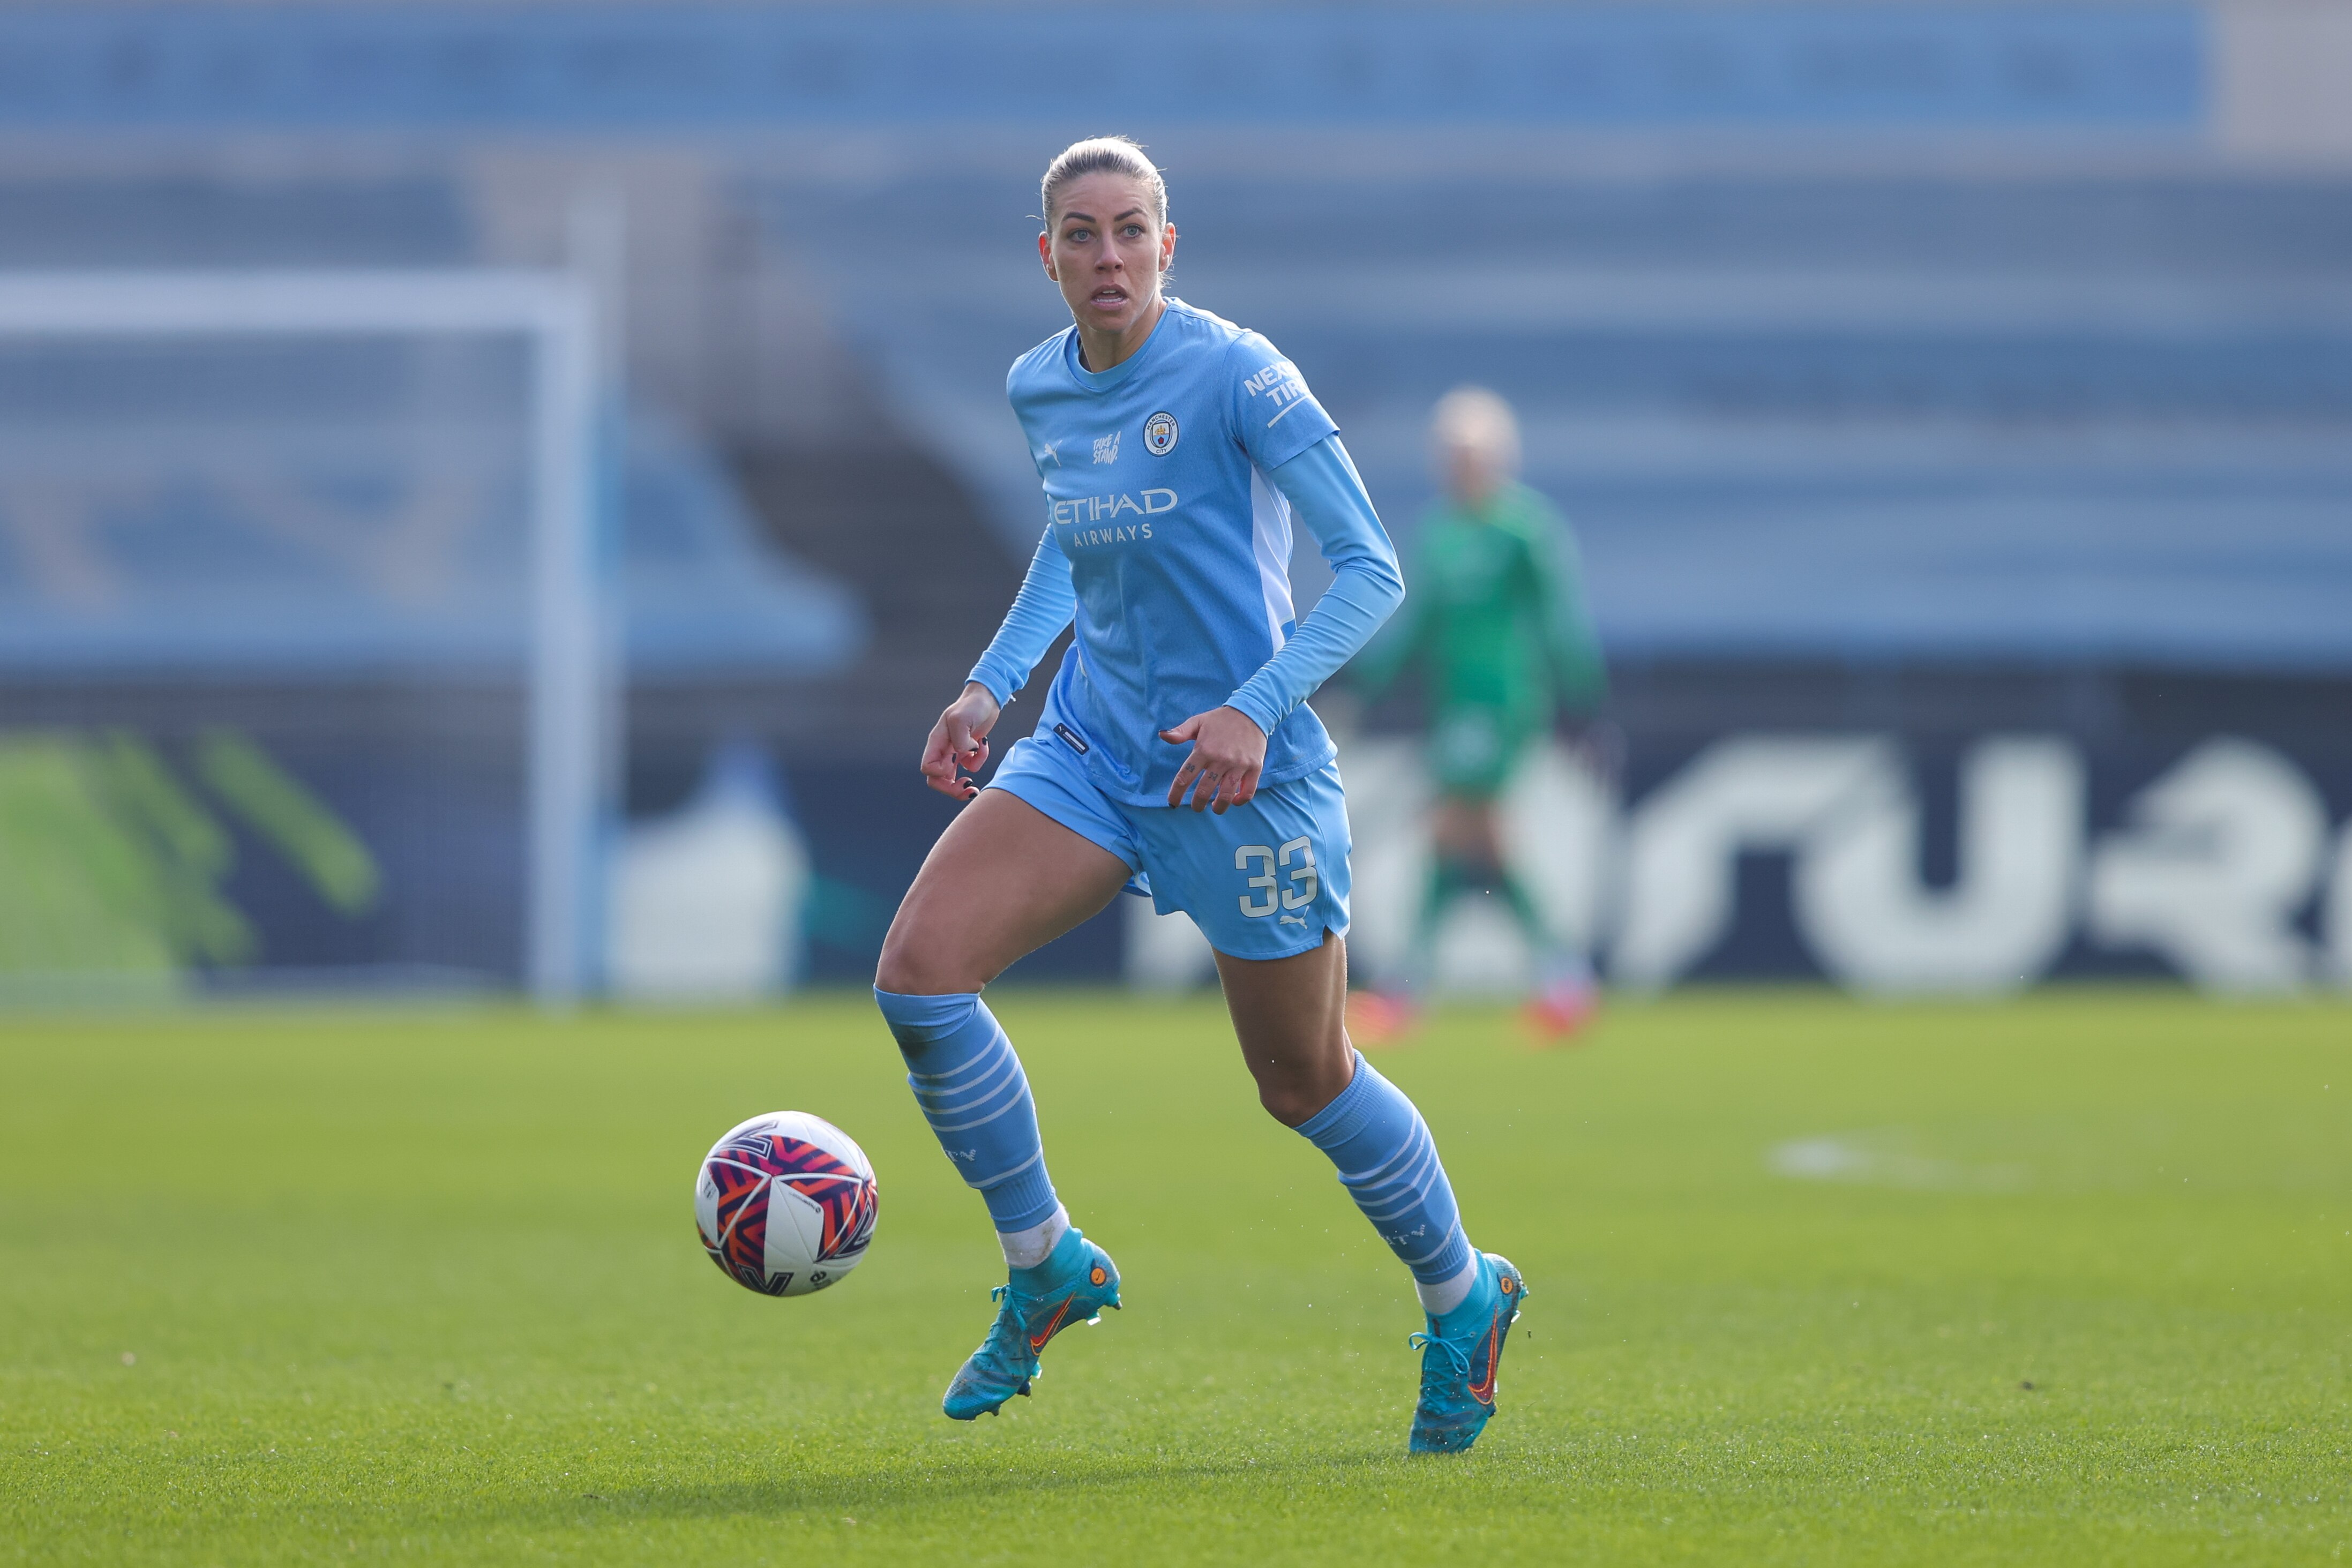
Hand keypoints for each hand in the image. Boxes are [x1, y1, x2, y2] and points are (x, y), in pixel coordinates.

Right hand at [920, 682, 1001, 801]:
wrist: (987, 699)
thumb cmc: (972, 706)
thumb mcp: (962, 719)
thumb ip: (960, 740)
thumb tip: (964, 754)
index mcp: (936, 742)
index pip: (927, 768)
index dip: (940, 771)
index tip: (955, 760)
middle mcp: (942, 750)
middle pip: (936, 780)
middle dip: (950, 789)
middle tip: (968, 787)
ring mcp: (954, 753)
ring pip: (949, 780)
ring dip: (961, 788)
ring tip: (974, 789)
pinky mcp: (967, 753)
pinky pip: (970, 767)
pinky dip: (979, 762)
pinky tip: (983, 747)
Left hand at [1160, 706, 1267, 813]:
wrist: (1251, 712)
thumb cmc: (1220, 719)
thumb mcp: (1198, 721)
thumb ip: (1180, 732)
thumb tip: (1162, 736)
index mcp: (1203, 749)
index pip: (1184, 777)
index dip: (1176, 794)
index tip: (1172, 803)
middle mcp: (1220, 759)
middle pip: (1204, 791)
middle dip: (1197, 804)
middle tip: (1196, 807)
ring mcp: (1239, 764)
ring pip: (1225, 796)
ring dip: (1218, 807)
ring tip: (1214, 807)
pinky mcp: (1254, 767)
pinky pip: (1247, 792)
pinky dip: (1240, 800)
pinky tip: (1234, 800)